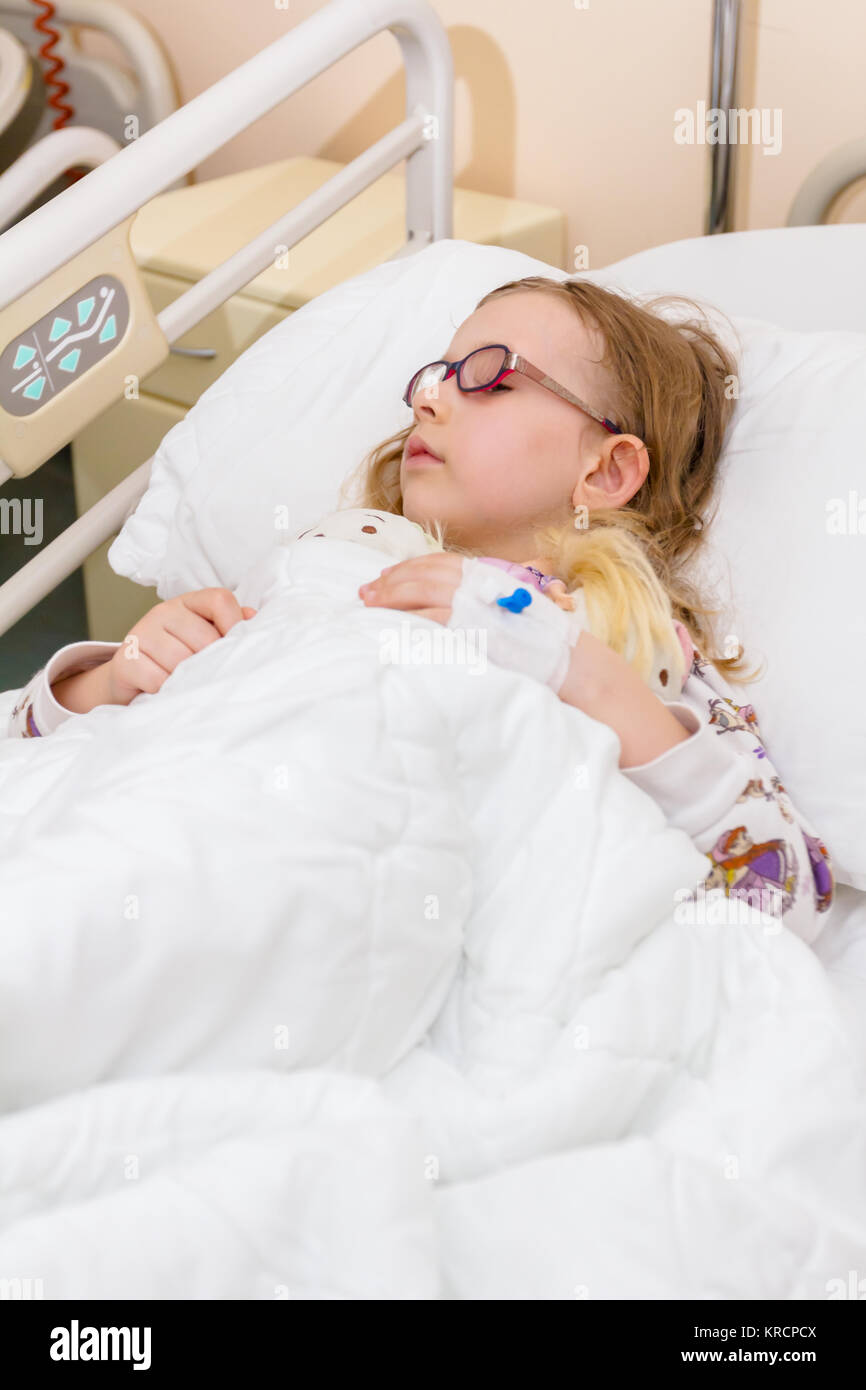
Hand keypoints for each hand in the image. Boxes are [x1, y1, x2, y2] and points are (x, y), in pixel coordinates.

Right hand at [104, 588, 256, 705]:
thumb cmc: (177, 657)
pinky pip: (158, 679)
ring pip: (181, 661)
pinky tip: (166, 690)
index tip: (235, 648)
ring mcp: (142, 632)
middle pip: (205, 637)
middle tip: (207, 674)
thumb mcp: (204, 637)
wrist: (131, 678)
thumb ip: (229, 626)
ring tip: (186, 683)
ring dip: (188, 679)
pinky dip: (166, 690)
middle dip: (210, 662)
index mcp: (188, 602)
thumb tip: (253, 618)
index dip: (234, 625)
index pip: (220, 600)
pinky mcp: (125, 659)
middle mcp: (164, 611)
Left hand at [361, 553, 583, 692]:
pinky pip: (434, 618)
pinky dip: (411, 618)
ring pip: (422, 591)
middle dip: (391, 581)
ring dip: (392, 596)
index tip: (386, 576)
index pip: (439, 562)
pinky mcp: (476, 628)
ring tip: (369, 603)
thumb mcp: (512, 606)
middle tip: (365, 591)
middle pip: (424, 573)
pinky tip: (394, 623)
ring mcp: (479, 604)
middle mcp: (482, 583)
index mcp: (489, 574)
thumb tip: (452, 604)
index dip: (408, 567)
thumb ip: (483, 599)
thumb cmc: (543, 640)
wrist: (570, 659)